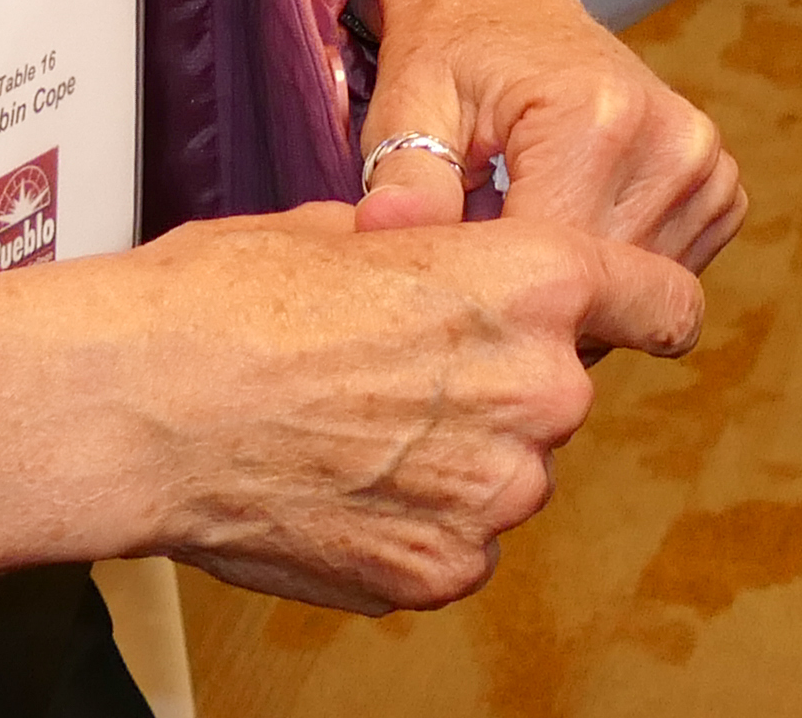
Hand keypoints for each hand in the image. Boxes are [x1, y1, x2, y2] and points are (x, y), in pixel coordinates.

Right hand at [0, 201, 701, 611]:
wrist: (142, 406)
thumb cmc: (227, 298)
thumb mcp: (351, 231)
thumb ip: (444, 259)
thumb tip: (457, 270)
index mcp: (533, 282)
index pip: (659, 298)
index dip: (646, 303)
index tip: (642, 315)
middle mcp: (541, 390)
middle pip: (563, 388)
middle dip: (505, 382)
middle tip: (401, 369)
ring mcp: (499, 494)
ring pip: (510, 471)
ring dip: (460, 456)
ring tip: (350, 426)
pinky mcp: (446, 570)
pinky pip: (460, 541)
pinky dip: (416, 520)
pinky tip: (338, 483)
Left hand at [351, 0, 744, 269]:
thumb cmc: (449, 54)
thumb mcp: (407, 104)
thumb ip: (402, 175)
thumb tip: (382, 232)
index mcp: (595, 118)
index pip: (556, 269)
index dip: (491, 290)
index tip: (445, 271)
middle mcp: (670, 138)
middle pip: (602, 288)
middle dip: (535, 291)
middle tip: (479, 246)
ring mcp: (705, 162)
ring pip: (636, 290)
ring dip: (580, 286)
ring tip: (521, 225)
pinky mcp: (718, 181)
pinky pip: (669, 268)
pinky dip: (616, 264)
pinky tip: (567, 222)